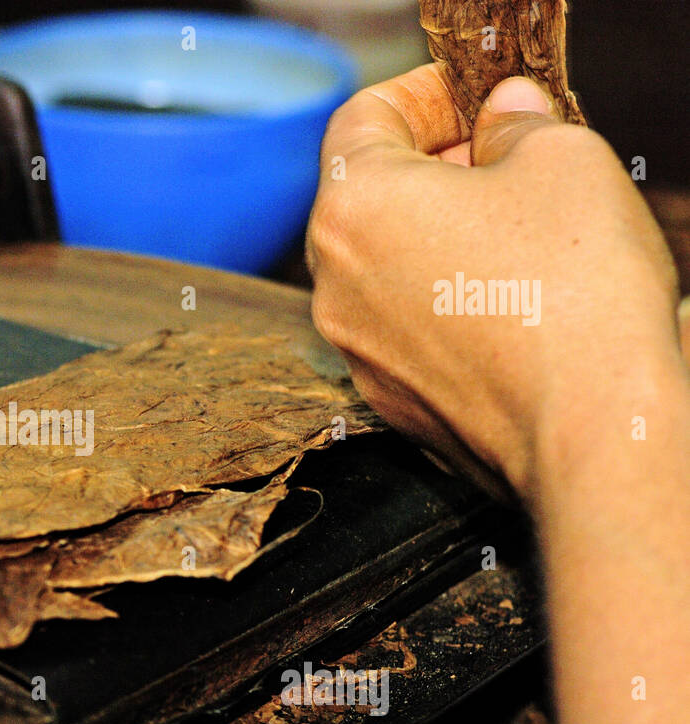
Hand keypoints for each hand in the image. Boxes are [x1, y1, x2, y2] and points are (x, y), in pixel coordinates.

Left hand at [306, 66, 682, 506]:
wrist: (587, 432)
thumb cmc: (573, 294)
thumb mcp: (563, 161)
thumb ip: (517, 122)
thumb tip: (503, 115)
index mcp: (353, 206)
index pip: (362, 118)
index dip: (425, 94)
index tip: (478, 100)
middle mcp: (332, 281)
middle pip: (368, 196)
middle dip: (435, 166)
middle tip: (507, 160)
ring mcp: (355, 348)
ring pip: (385, 266)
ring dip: (439, 236)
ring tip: (518, 234)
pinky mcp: (388, 397)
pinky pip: (405, 327)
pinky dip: (443, 300)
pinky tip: (508, 302)